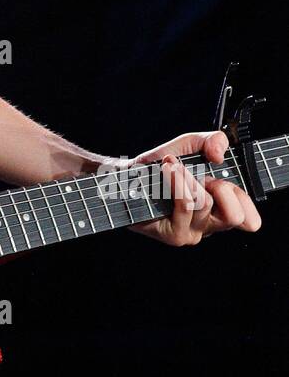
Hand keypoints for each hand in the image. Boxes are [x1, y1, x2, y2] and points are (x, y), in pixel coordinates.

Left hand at [127, 129, 261, 244]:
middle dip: (223, 189)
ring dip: (188, 177)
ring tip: (173, 165)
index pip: (250, 219)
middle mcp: (209, 225)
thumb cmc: (159, 167)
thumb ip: (212, 141)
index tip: (223, 179)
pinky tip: (167, 170)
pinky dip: (177, 182)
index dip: (243, 198)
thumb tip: (219, 154)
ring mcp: (193, 232)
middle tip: (204, 177)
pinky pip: (186, 205)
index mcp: (221, 209)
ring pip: (205, 204)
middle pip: (236, 217)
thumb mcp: (189, 146)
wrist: (126, 177)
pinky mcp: (175, 235)